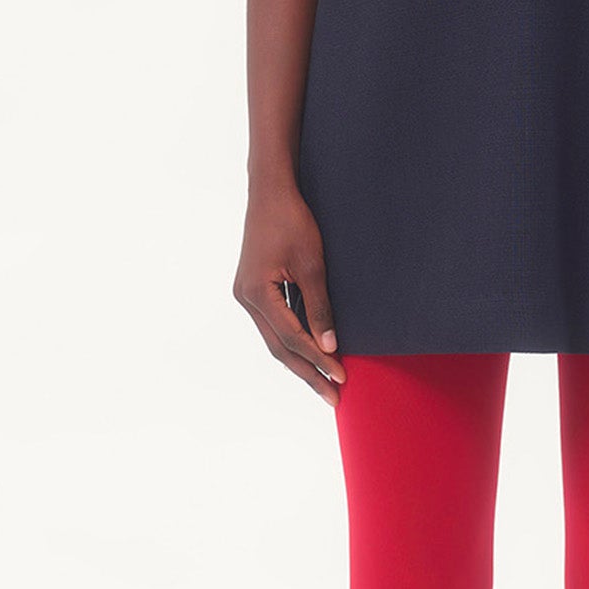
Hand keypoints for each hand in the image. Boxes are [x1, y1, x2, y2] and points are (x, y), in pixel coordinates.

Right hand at [234, 178, 346, 404]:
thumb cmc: (293, 221)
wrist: (270, 191)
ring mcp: (247, 295)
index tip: (342, 378)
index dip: (318, 360)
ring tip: (325, 383)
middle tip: (333, 398)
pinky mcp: (254, 290)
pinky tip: (312, 353)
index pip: (292, 339)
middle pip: (279, 348)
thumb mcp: (312, 264)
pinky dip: (293, 341)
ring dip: (300, 361)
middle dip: (308, 373)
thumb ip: (319, 306)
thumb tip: (329, 347)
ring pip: (275, 340)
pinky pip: (274, 324)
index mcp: (257, 294)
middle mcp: (246, 299)